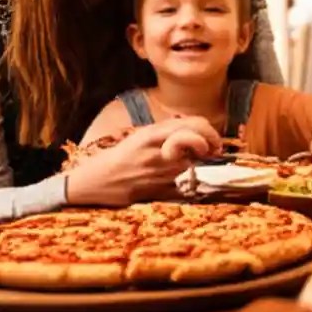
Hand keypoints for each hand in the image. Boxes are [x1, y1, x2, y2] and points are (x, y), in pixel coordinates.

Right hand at [65, 116, 220, 205]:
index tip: (212, 136)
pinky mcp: (157, 187)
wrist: (96, 182)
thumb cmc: (118, 158)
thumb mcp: (140, 137)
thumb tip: (193, 131)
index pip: (190, 124)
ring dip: (202, 160)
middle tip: (215, 148)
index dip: (207, 129)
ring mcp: (158, 170)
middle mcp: (156, 150)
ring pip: (193, 160)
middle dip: (211, 142)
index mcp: (151, 134)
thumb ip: (165, 133)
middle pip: (196, 140)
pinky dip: (192, 176)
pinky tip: (190, 176)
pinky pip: (183, 179)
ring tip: (203, 161)